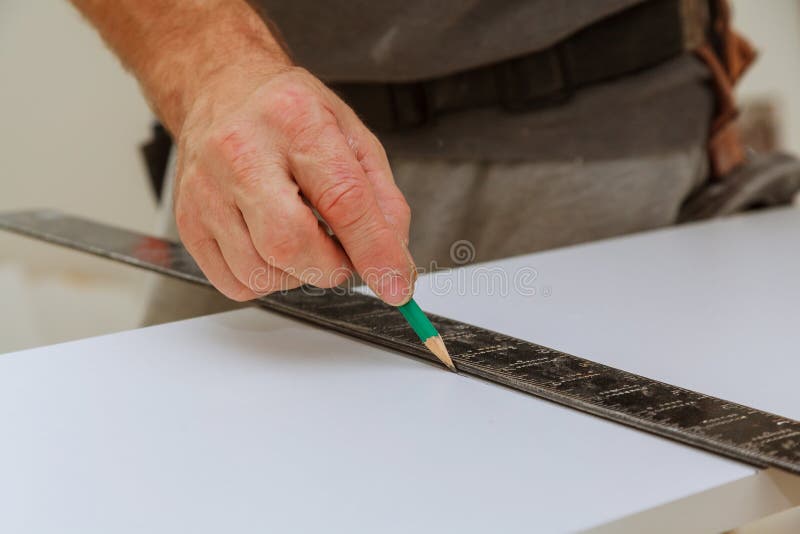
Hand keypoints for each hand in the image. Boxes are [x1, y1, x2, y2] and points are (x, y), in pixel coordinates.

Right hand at [173, 65, 415, 304]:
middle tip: (342, 253)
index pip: (343, 200)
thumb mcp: (352, 137)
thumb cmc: (289, 116)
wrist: (223, 92)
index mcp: (295, 121)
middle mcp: (241, 152)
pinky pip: (235, 283)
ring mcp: (206, 191)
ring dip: (299, 274)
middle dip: (331, 268)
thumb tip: (393, 260)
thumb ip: (383, 200)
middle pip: (290, 244)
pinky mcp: (187, 222)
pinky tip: (271, 246)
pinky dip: (266, 279)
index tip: (396, 282)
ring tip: (302, 236)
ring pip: (262, 272)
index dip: (375, 251)